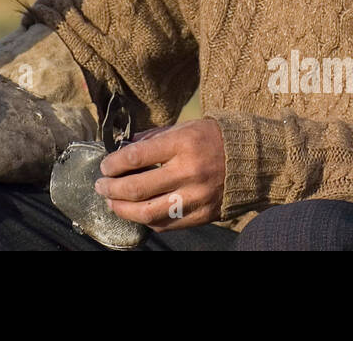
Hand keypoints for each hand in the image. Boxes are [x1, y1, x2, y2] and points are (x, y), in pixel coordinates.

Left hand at [93, 118, 225, 230]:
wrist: (252, 160)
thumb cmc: (213, 139)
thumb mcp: (183, 128)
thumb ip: (153, 138)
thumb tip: (122, 148)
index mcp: (183, 144)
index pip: (136, 157)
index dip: (114, 164)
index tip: (105, 166)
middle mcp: (189, 171)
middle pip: (138, 188)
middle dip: (112, 188)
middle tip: (100, 185)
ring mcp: (196, 196)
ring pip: (148, 212)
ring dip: (123, 209)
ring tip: (111, 202)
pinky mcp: (202, 214)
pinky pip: (166, 223)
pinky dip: (146, 219)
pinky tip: (136, 212)